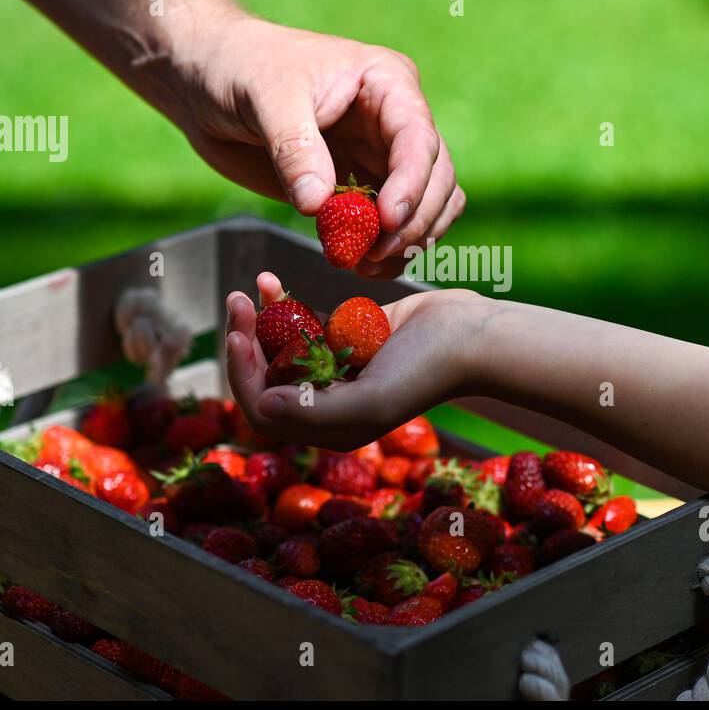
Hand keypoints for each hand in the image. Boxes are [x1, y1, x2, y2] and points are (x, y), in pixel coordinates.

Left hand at [168, 2, 464, 277]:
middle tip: (374, 254)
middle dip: (414, 220)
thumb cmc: (238, 65)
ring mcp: (381, 156)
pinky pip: (393, 225)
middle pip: (436, 177)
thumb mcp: (264, 95)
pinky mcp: (361, 188)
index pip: (419, 138)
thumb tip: (317, 205)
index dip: (412, 183)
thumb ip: (294, 148)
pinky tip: (360, 263)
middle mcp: (395, 120)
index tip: (388, 222)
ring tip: (367, 265)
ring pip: (427, 205)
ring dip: (408, 241)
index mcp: (386, 82)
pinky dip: (387, 249)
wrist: (207, 79)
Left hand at [223, 272, 490, 449]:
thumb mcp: (371, 399)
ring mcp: (339, 368)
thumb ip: (313, 409)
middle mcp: (329, 402)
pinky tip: (273, 282)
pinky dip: (287, 306)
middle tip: (236, 301)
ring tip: (255, 286)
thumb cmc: (427, 369)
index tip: (238, 333)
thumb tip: (261, 404)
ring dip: (262, 319)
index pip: (265, 410)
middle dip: (246, 340)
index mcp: (330, 427)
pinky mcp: (349, 337)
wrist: (471, 335)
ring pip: (281, 348)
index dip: (243, 375)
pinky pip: (305, 325)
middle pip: (267, 377)